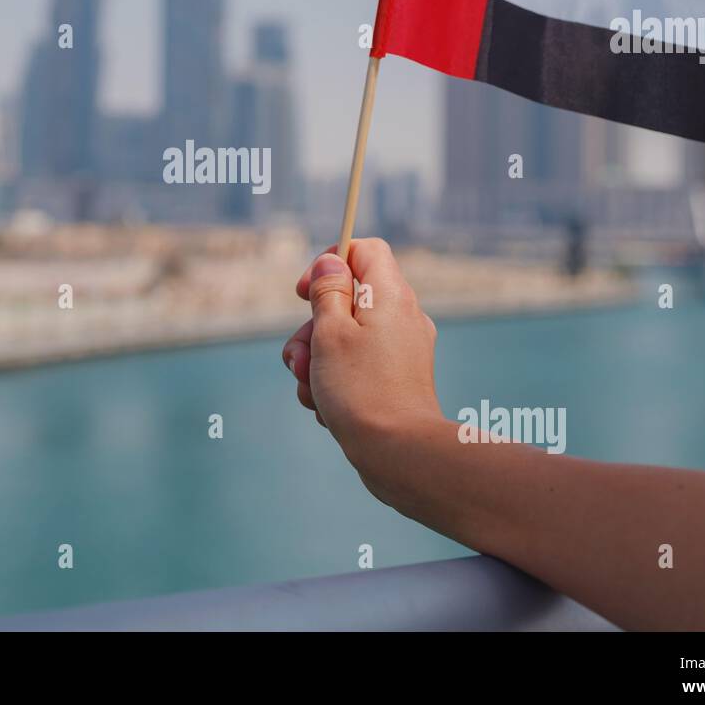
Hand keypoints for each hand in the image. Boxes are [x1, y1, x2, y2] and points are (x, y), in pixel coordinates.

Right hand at [281, 239, 442, 504]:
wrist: (399, 454)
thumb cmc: (361, 390)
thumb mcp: (330, 333)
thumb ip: (327, 292)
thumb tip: (332, 262)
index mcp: (390, 295)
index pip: (364, 250)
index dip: (330, 262)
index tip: (305, 292)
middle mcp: (402, 317)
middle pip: (347, 299)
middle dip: (312, 328)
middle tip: (302, 357)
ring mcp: (402, 350)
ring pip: (346, 337)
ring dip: (318, 360)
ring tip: (312, 390)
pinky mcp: (397, 379)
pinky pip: (358, 365)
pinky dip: (336, 381)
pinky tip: (327, 408)